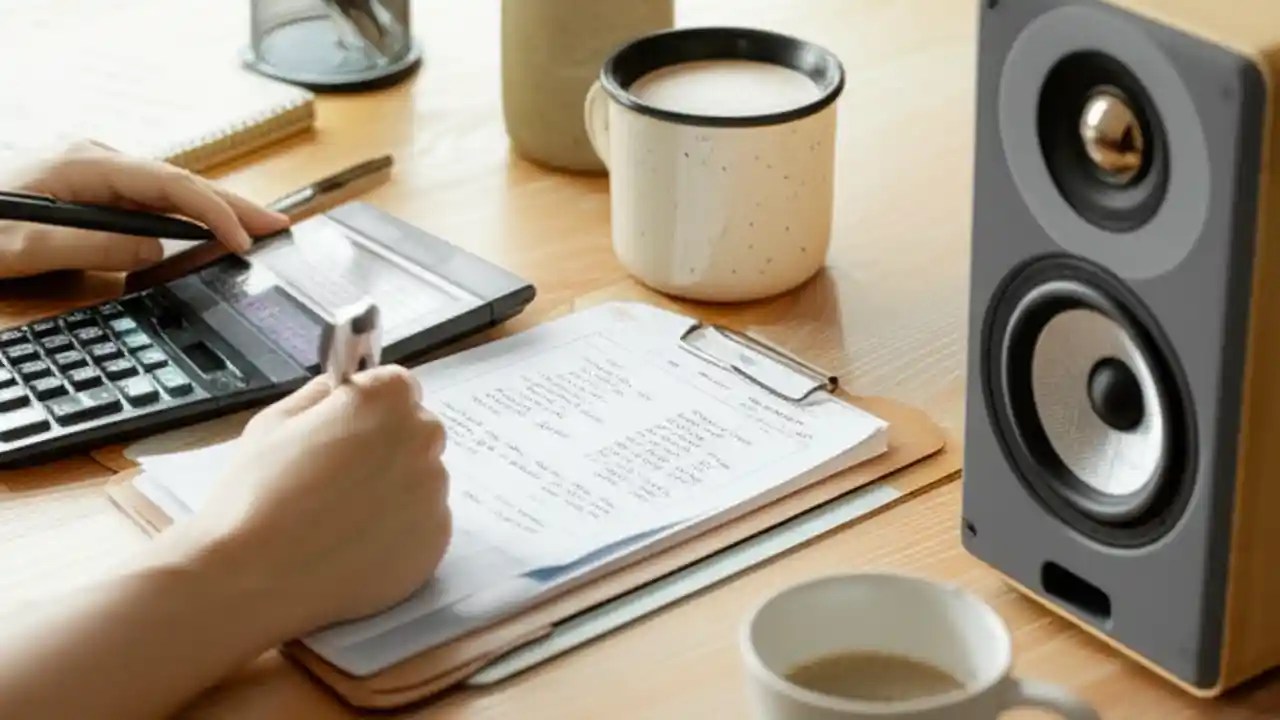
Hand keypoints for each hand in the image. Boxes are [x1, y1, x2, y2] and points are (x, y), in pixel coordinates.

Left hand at [0, 140, 289, 277]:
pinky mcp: (96, 193)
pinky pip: (154, 204)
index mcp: (88, 165)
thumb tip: (155, 251)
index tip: (245, 240)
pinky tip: (209, 233)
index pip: (171, 184)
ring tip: (258, 231)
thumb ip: (95, 247)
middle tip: (280, 226)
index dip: (214, 212)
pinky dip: (189, 218)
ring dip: (216, 212)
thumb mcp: (27, 249)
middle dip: (235, 206)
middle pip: (183, 184)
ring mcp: (99, 176)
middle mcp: (99, 162)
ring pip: (172, 194)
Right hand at [179, 366, 451, 637]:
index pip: (397, 387)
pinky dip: (397, 532)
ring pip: (420, 481)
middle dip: (384, 447)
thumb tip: (339, 389)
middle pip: (414, 433)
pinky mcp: (436, 541)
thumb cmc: (257, 495)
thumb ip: (319, 395)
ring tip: (339, 517)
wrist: (255, 577)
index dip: (367, 408)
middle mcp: (424, 440)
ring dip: (392, 491)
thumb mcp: (275, 421)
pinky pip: (422, 525)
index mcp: (389, 399)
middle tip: (335, 477)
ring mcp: (434, 493)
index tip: (343, 429)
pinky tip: (353, 544)